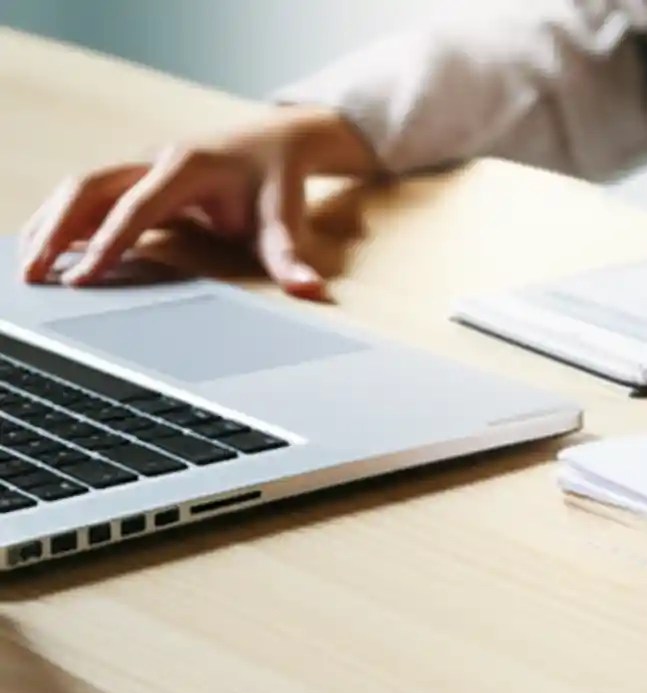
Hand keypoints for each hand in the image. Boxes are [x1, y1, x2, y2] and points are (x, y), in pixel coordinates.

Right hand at [19, 106, 377, 299]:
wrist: (275, 138)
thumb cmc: (276, 179)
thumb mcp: (286, 217)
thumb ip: (290, 256)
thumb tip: (309, 291)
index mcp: (187, 167)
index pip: (138, 208)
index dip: (108, 242)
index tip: (82, 277)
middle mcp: (154, 160)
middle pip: (90, 188)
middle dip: (58, 229)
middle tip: (33, 274)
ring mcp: (140, 165)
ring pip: (80, 188)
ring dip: (51, 223)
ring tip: (27, 266)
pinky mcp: (135, 177)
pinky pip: (89, 195)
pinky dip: (63, 219)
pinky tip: (46, 249)